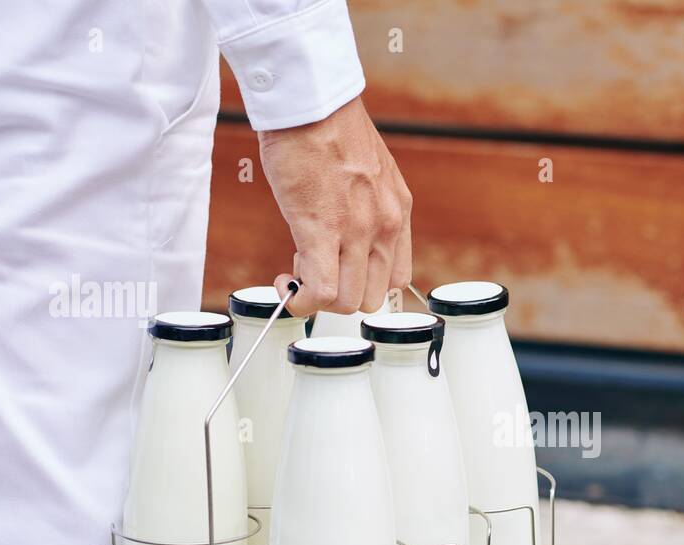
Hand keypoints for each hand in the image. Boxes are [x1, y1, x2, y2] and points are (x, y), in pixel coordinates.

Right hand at [258, 96, 411, 315]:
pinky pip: (320, 290)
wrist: (310, 102)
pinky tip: (286, 283)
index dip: (363, 282)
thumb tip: (345, 230)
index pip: (396, 278)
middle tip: (315, 267)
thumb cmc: (329, 129)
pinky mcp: (321, 230)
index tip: (340, 269)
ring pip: (347, 301)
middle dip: (339, 293)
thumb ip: (367, 205)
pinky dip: (300, 298)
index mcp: (398, 212)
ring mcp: (356, 232)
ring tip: (299, 268)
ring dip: (318, 296)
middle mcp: (384, 227)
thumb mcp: (369, 172)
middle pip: (371, 297)